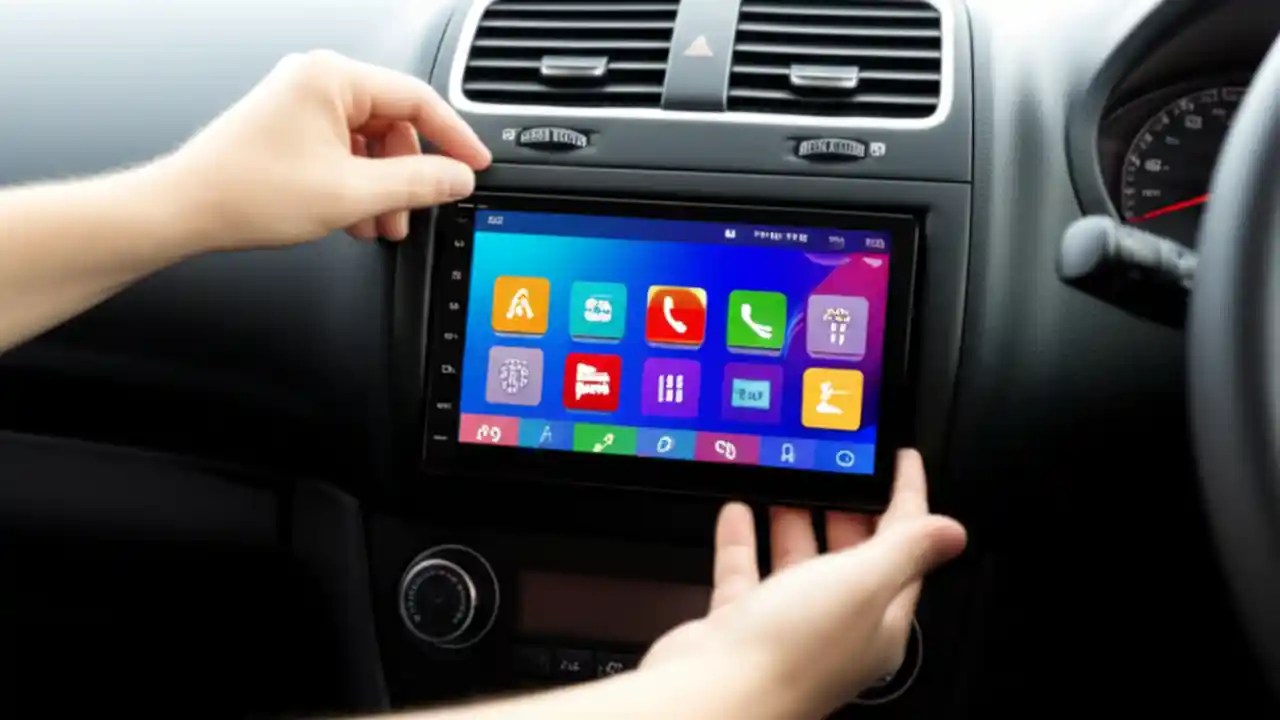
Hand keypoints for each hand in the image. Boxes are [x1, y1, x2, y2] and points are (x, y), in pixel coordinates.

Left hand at [162, 49, 490, 250]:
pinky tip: (353, 217)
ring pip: (369, 144)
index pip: (418, 100)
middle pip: (393, 125)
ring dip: (382, 188)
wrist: (184, 210)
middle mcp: (315, 80)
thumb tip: (457, 178)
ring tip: (377, 225)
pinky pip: (343, 151)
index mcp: (332, 77)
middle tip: (414, 211)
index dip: (455, 137)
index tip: (474, 166)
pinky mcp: (289, 126)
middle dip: (408, 176)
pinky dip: (356, 185)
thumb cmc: (247, 191)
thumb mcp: (352, 194)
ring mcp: (300, 102)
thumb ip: (417, 183)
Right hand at [642, 450, 965, 717]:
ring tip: (789, 482)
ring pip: (796, 564)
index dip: (907, 499)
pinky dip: (742, 541)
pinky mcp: (740, 624)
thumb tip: (952, 532)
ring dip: (794, 521)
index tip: (902, 459)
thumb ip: (905, 550)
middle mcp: (834, 627)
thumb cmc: (792, 651)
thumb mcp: (863, 584)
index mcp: (878, 621)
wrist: (714, 694)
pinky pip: (745, 574)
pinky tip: (737, 511)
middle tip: (839, 467)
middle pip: (851, 556)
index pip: (906, 551)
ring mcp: (785, 626)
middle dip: (848, 509)